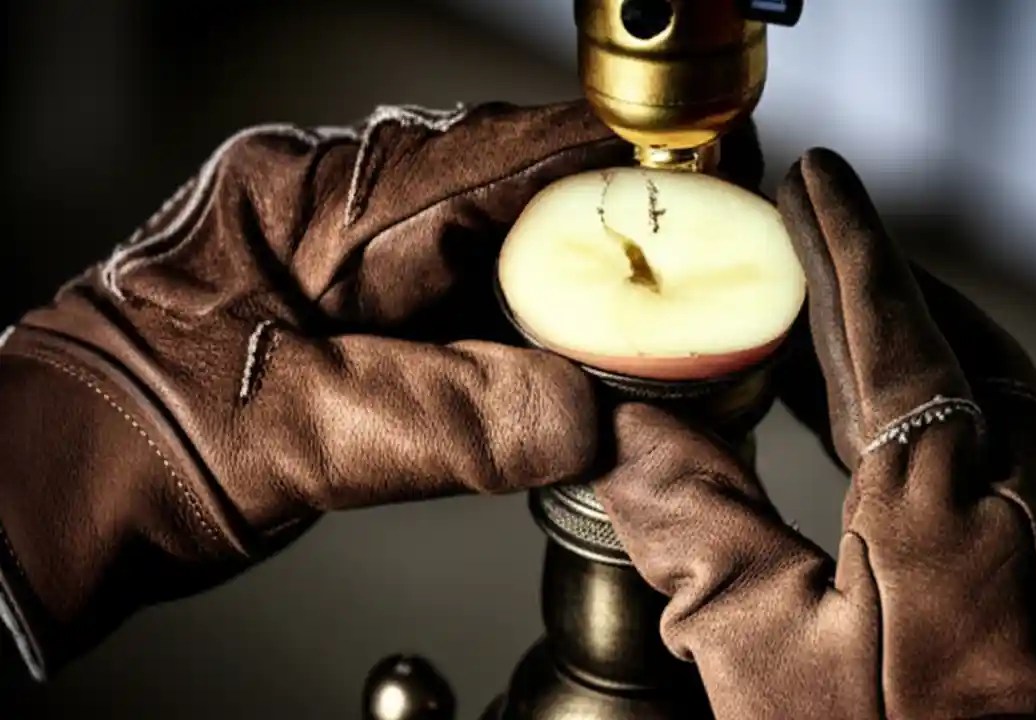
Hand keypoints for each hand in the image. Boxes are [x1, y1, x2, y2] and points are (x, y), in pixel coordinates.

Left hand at [0, 100, 649, 678]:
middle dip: (596, 224)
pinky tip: (561, 357)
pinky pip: (459, 296)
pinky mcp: (350, 308)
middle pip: (499, 191)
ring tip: (638, 315)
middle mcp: (329, 209)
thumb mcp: (300, 436)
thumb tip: (584, 418)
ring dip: (562, 280)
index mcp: (308, 200)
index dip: (597, 158)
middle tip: (681, 260)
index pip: (485, 155)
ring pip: (486, 244)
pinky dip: (519, 323)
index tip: (685, 167)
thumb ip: (448, 423)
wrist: (64, 498)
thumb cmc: (133, 447)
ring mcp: (340, 256)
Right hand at [594, 150, 1035, 718]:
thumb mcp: (762, 659)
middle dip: (885, 295)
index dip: (846, 241)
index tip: (817, 180)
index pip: (888, 324)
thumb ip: (692, 527)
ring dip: (936, 368)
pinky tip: (943, 473)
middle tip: (821, 261)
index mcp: (950, 492)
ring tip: (859, 357)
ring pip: (1014, 416)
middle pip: (959, 353)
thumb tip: (622, 435)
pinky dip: (983, 446)